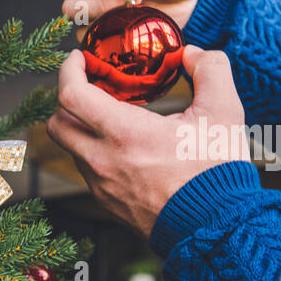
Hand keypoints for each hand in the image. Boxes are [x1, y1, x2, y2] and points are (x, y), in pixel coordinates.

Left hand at [46, 45, 247, 237]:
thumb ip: (210, 69)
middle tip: (91, 87)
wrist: (214, 227)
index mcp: (124, 133)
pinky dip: (96, 152)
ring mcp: (100, 185)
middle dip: (67, 101)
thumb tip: (192, 52)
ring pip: (72, 149)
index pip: (70, 95)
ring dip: (83, 128)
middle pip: (56, 124)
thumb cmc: (216, 171)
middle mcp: (102, 160)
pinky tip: (125, 147)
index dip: (68, 70)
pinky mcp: (106, 203)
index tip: (79, 59)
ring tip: (114, 117)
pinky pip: (88, 171)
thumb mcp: (224, 111)